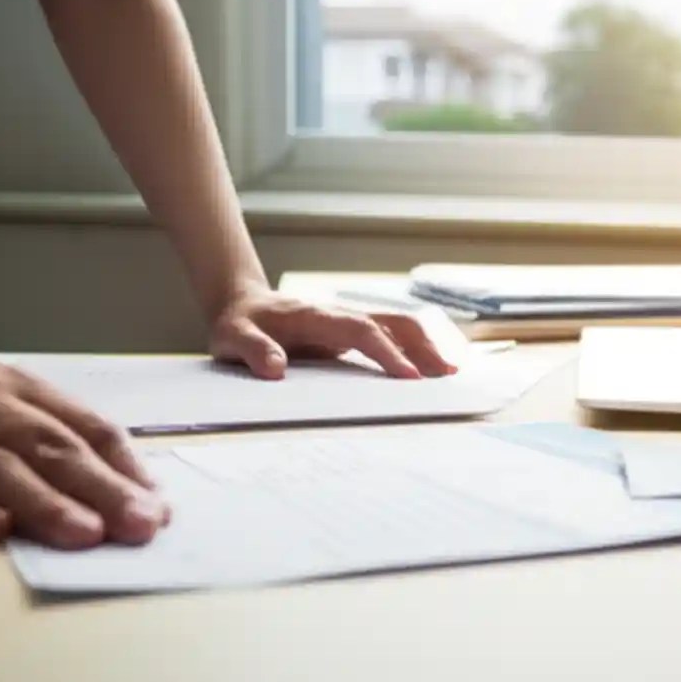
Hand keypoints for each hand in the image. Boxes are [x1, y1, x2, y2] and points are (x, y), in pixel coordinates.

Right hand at [0, 332, 167, 547]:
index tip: (159, 503)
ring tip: (88, 534)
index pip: (81, 425)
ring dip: (44, 501)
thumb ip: (48, 429)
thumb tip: (122, 480)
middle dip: (101, 488)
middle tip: (142, 525)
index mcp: (11, 388)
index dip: (123, 465)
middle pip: (48, 447)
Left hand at [208, 287, 457, 379]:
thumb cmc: (238, 324)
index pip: (361, 331)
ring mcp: (348, 322)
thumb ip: (253, 350)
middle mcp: (339, 315)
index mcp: (315, 316)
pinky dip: (414, 349)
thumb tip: (277, 368)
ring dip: (424, 346)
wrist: (241, 304)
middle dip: (421, 346)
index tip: (408, 376)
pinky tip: (429, 369)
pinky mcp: (351, 332)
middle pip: (391, 322)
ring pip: (397, 326)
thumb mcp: (232, 338)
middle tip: (444, 375)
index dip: (387, 352)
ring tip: (448, 374)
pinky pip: (390, 336)